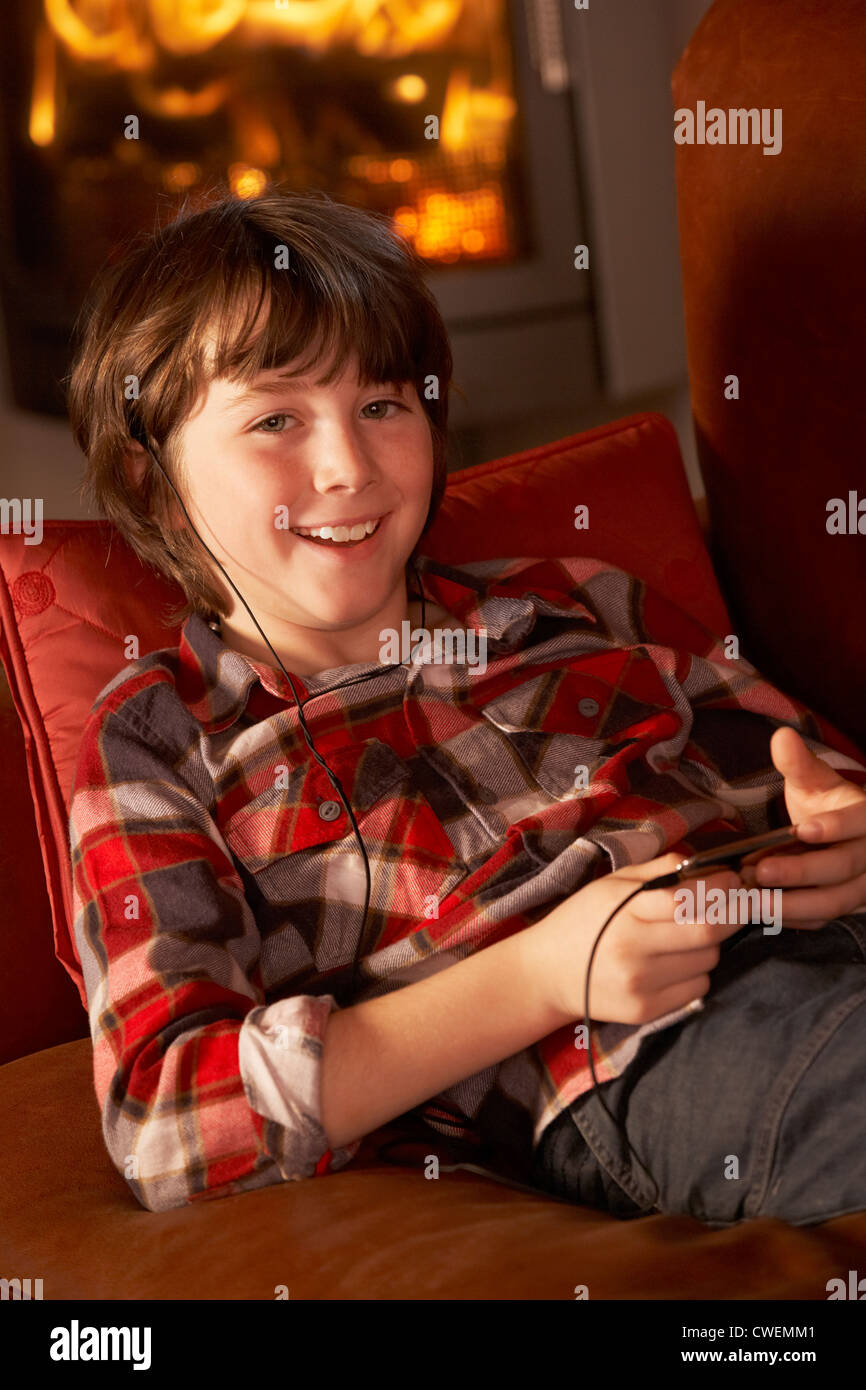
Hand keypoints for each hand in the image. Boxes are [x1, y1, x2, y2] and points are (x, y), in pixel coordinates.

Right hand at [535, 852, 746, 1025]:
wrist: (546, 973)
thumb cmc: (582, 920)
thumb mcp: (610, 885)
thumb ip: (656, 870)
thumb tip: (702, 864)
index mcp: (623, 911)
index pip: (686, 899)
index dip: (719, 888)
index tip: (733, 879)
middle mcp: (632, 950)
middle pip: (707, 932)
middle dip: (731, 915)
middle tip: (736, 905)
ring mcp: (641, 984)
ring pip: (708, 960)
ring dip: (711, 944)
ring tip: (691, 936)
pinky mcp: (646, 1010)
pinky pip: (698, 988)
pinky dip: (698, 972)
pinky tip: (677, 963)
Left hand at [742, 727, 865, 928]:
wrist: (835, 837)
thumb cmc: (825, 807)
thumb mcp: (813, 782)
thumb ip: (798, 764)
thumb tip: (783, 738)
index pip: (861, 824)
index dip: (836, 827)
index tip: (803, 830)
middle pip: (843, 869)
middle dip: (801, 872)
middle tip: (758, 872)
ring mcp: (862, 888)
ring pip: (834, 902)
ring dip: (791, 904)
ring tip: (752, 899)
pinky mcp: (844, 908)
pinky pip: (822, 920)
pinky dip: (792, 919)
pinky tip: (761, 913)